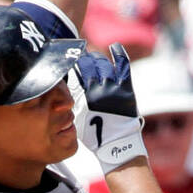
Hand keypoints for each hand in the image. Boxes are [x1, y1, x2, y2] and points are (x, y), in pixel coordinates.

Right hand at [73, 43, 145, 172]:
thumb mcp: (77, 116)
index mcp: (83, 96)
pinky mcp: (126, 88)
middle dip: (83, 60)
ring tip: (93, 58)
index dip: (71, 65)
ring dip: (96, 59)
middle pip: (87, 64)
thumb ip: (73, 99)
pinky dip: (118, 54)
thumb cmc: (94, 135)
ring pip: (102, 63)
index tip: (69, 62)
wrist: (115, 145)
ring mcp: (113, 87)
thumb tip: (66, 84)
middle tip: (82, 59)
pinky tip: (114, 47)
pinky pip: (122, 65)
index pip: (74, 72)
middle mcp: (97, 88)